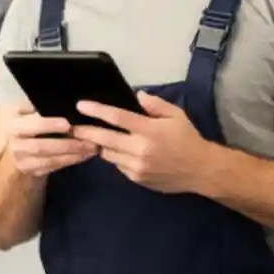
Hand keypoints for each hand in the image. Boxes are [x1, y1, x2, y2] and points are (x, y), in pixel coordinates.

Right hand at [5, 101, 98, 177]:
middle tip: (88, 140)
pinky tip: (85, 155)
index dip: (48, 125)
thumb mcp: (26, 111)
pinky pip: (54, 167)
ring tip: (92, 148)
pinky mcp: (34, 172)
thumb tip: (59, 101)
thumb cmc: (26, 122)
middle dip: (67, 144)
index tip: (67, 124)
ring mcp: (24, 161)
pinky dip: (71, 161)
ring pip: (50, 160)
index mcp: (15, 126)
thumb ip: (38, 107)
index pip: (31, 125)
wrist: (16, 147)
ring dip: (73, 155)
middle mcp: (17, 145)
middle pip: (42, 147)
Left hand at [73, 91, 217, 193]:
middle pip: (105, 139)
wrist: (201, 170)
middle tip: (72, 127)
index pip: (117, 117)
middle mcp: (140, 149)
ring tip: (91, 138)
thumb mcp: (176, 115)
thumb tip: (136, 95)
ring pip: (108, 154)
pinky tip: (118, 151)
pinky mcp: (137, 179)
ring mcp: (137, 166)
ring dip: (100, 145)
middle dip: (86, 132)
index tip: (81, 106)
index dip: (97, 111)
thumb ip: (155, 104)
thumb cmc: (187, 139)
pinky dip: (116, 158)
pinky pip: (118, 166)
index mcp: (149, 130)